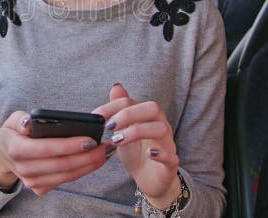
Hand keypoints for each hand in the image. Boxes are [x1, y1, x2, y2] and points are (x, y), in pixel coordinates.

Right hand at [0, 110, 112, 195]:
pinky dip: (83, 170)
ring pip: (67, 175)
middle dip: (88, 156)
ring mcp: (32, 182)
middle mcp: (24, 169)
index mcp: (16, 149)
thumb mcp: (12, 120)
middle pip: (62, 165)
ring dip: (90, 165)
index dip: (70, 145)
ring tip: (106, 152)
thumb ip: (21, 119)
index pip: (47, 148)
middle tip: (106, 146)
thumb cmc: (13, 132)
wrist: (2, 155)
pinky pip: (66, 180)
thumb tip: (30, 122)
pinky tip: (95, 160)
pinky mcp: (40, 189)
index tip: (91, 140)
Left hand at [91, 84, 180, 207]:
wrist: (150, 180)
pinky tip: (148, 154)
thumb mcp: (124, 131)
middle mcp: (160, 126)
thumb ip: (120, 110)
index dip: (112, 107)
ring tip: (118, 141)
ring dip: (138, 131)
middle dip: (129, 114)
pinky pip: (171, 156)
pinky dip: (160, 154)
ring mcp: (167, 144)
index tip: (96, 117)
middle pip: (153, 108)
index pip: (132, 102)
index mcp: (147, 117)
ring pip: (162, 129)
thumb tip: (116, 86)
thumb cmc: (136, 152)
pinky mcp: (171, 164)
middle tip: (109, 127)